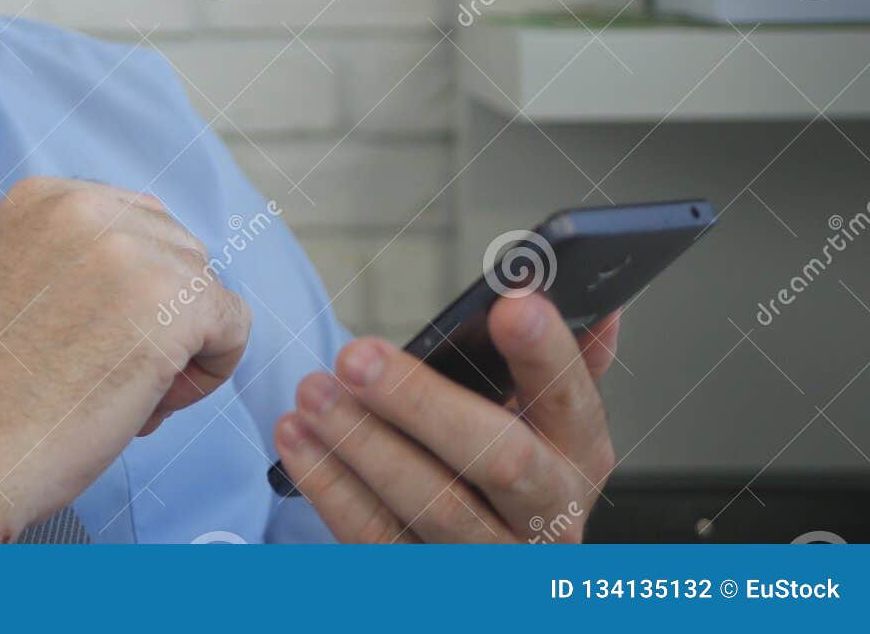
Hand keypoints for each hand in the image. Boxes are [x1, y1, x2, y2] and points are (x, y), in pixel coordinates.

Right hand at [0, 177, 251, 541]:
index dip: (129, 290)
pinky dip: (210, 371)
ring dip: (181, 346)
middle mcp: (88, 206)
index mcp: (43, 196)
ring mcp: (133, 250)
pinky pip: (233, 326)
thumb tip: (156, 279)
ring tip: (120, 393)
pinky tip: (152, 402)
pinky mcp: (173, 302)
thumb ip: (76, 261)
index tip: (89, 338)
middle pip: (177, 251)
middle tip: (106, 373)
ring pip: (206, 289)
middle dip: (160, 314)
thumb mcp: (19, 284)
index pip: (136, 224)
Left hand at [272, 294, 618, 542]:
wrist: (495, 563)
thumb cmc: (511, 468)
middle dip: (422, 403)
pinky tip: (298, 440)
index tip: (510, 306)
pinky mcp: (435, 585)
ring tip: (313, 393)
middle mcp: (549, 513)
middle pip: (500, 460)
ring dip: (363, 445)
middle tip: (356, 357)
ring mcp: (494, 558)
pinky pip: (379, 540)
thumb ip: (561, 359)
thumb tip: (577, 292)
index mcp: (580, 453)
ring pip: (432, 506)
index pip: (572, 398)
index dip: (546, 354)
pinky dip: (332, 487)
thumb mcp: (547, 417)